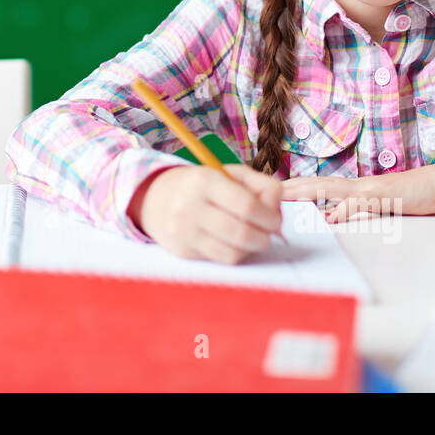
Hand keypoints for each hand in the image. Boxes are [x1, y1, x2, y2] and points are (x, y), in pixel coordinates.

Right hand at [128, 163, 283, 263]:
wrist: (156, 198)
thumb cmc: (203, 186)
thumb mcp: (230, 174)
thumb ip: (261, 185)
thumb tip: (278, 210)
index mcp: (205, 181)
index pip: (247, 206)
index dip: (269, 217)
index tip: (275, 220)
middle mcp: (190, 207)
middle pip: (242, 233)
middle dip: (264, 237)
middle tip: (269, 233)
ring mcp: (184, 232)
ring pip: (233, 253)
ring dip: (252, 248)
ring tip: (253, 238)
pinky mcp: (183, 251)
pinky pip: (221, 259)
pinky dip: (236, 254)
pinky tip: (234, 243)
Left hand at [280, 158, 434, 222]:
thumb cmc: (414, 197)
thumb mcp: (380, 206)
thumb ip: (357, 211)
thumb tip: (331, 219)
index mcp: (355, 189)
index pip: (318, 188)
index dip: (294, 189)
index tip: (269, 192)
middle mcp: (358, 186)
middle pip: (317, 184)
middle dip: (290, 188)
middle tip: (262, 190)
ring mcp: (372, 189)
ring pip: (333, 190)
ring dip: (308, 193)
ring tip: (283, 196)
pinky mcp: (387, 197)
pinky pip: (363, 203)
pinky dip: (346, 210)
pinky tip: (331, 217)